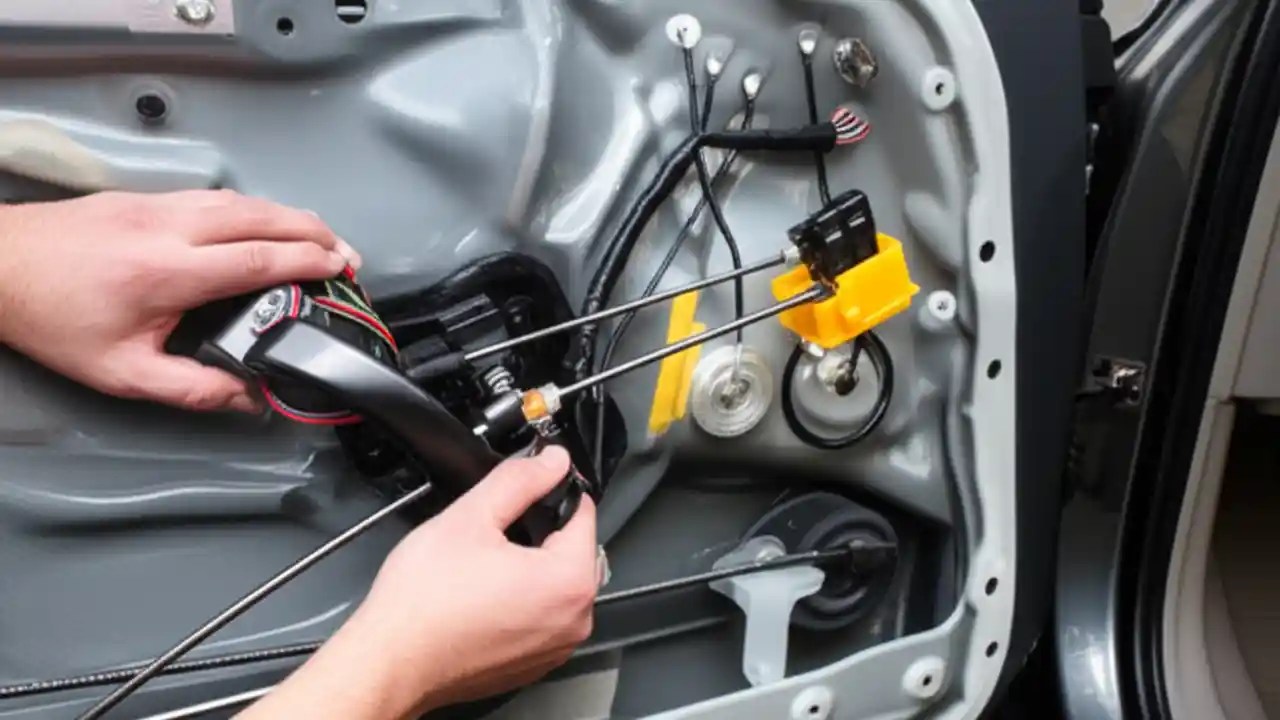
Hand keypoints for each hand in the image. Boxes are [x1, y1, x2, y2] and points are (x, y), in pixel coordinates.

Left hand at [0, 190, 361, 411]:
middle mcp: (168, 228)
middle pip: (263, 217)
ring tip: (319, 238)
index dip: (309, 262)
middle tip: (347, 253)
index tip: (339, 269)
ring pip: (242, 200)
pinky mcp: (146, 198)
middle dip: (315, 232)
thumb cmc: (49, 315)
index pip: (259, 258)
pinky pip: (217, 196)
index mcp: (167, 271)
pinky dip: (256, 208)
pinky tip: (266, 222)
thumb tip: (246, 397)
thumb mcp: (122, 372)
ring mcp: (157, 206)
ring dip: (289, 216)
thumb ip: (192, 388)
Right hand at [241, 447, 598, 719]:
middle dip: (541, 533)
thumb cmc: (423, 603)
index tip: (528, 488)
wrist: (390, 661)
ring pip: (557, 585)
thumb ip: (519, 481)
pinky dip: (523, 601)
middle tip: (493, 533)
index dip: (554, 491)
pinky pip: (542, 617)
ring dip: (531, 568)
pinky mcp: (535, 664)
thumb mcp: (470, 518)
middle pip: (574, 551)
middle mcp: (573, 620)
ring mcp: (556, 647)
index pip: (583, 513)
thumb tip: (552, 461)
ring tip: (483, 567)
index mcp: (569, 582)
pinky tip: (484, 597)